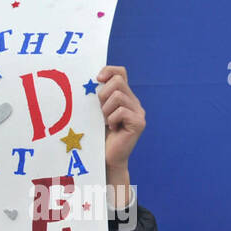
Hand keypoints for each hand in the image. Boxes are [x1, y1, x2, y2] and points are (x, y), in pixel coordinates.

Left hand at [95, 65, 143, 199]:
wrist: (106, 160)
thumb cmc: (97, 137)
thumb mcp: (95, 114)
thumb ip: (98, 98)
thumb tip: (90, 81)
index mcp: (123, 97)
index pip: (120, 72)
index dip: (109, 70)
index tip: (97, 78)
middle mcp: (133, 102)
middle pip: (118, 81)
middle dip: (103, 95)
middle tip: (100, 112)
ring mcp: (138, 112)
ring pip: (117, 96)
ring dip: (105, 110)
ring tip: (105, 123)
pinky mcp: (139, 122)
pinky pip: (121, 111)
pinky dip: (111, 120)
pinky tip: (112, 129)